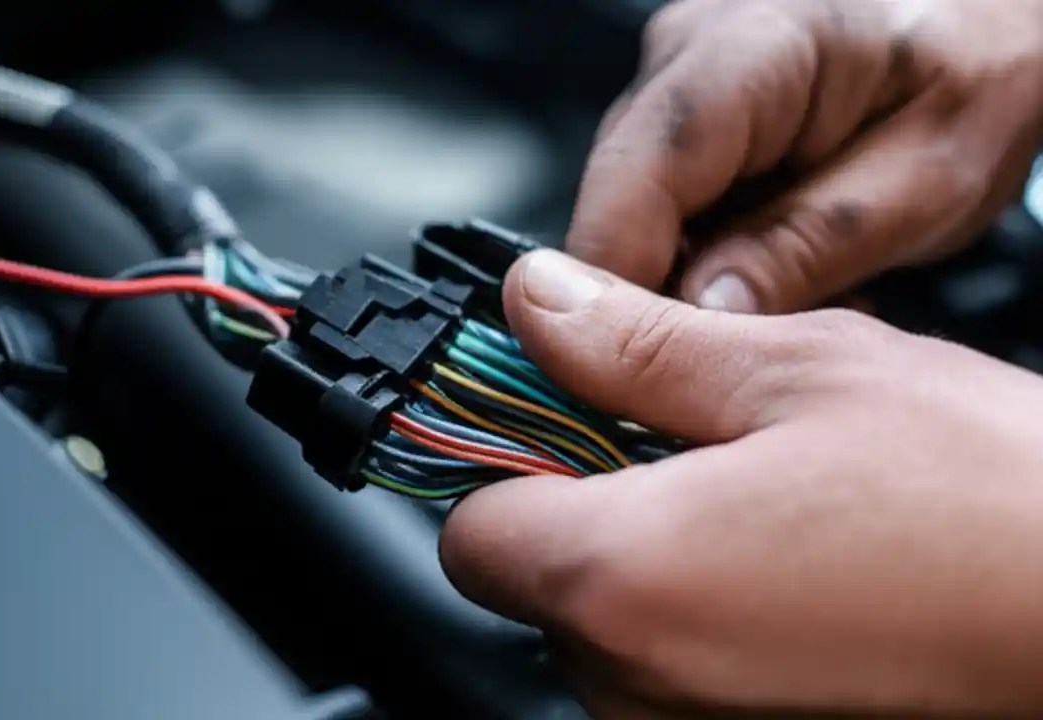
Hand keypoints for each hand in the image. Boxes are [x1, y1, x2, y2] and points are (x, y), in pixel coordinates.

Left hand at [440, 250, 1042, 715]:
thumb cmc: (993, 505)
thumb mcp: (795, 374)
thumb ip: (633, 346)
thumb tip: (541, 304)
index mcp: (627, 580)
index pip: (470, 529)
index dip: (508, 457)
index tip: (561, 411)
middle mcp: (641, 685)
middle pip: (538, 579)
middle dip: (592, 504)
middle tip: (690, 443)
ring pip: (609, 627)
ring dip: (656, 560)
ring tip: (765, 507)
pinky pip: (674, 671)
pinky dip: (705, 615)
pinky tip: (789, 569)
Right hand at [571, 0, 1042, 313]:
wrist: (990, 16)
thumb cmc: (977, 69)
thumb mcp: (924, 180)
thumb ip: (808, 246)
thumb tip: (704, 315)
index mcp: (748, 49)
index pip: (632, 189)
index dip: (626, 294)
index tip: (661, 373)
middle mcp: (686, 51)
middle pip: (616, 207)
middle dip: (668, 295)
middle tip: (759, 346)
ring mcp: (674, 77)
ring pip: (633, 215)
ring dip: (691, 278)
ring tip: (786, 300)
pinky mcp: (680, 110)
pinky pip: (660, 204)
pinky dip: (705, 252)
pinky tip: (768, 265)